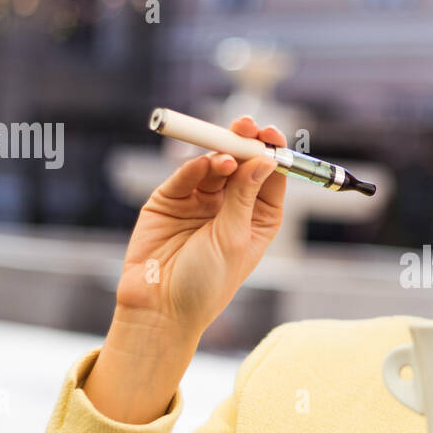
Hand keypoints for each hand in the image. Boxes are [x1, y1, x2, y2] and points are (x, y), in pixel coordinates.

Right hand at [115, 115, 286, 337]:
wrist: (159, 307)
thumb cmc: (206, 283)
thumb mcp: (234, 238)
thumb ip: (245, 196)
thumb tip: (266, 160)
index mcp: (258, 219)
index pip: (270, 177)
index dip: (273, 154)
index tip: (272, 135)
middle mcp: (231, 206)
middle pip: (243, 163)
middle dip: (246, 142)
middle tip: (247, 125)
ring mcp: (200, 201)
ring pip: (214, 164)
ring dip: (222, 153)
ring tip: (226, 157)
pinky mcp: (169, 200)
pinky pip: (185, 176)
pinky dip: (194, 166)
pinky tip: (205, 165)